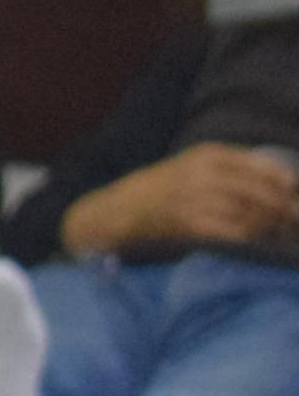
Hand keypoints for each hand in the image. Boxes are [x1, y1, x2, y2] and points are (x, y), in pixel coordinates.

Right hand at [61, 141, 298, 255]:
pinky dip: (250, 237)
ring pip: (250, 213)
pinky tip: (256, 240)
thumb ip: (229, 170)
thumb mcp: (192, 167)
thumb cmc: (160, 191)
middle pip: (260, 191)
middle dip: (284, 207)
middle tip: (294, 218)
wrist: (115, 211)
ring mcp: (194, 198)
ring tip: (280, 232)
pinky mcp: (188, 223)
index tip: (295, 192)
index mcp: (206, 155)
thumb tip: (281, 184)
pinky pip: (232, 231)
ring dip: (270, 225)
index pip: (261, 165)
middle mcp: (202, 173)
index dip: (285, 181)